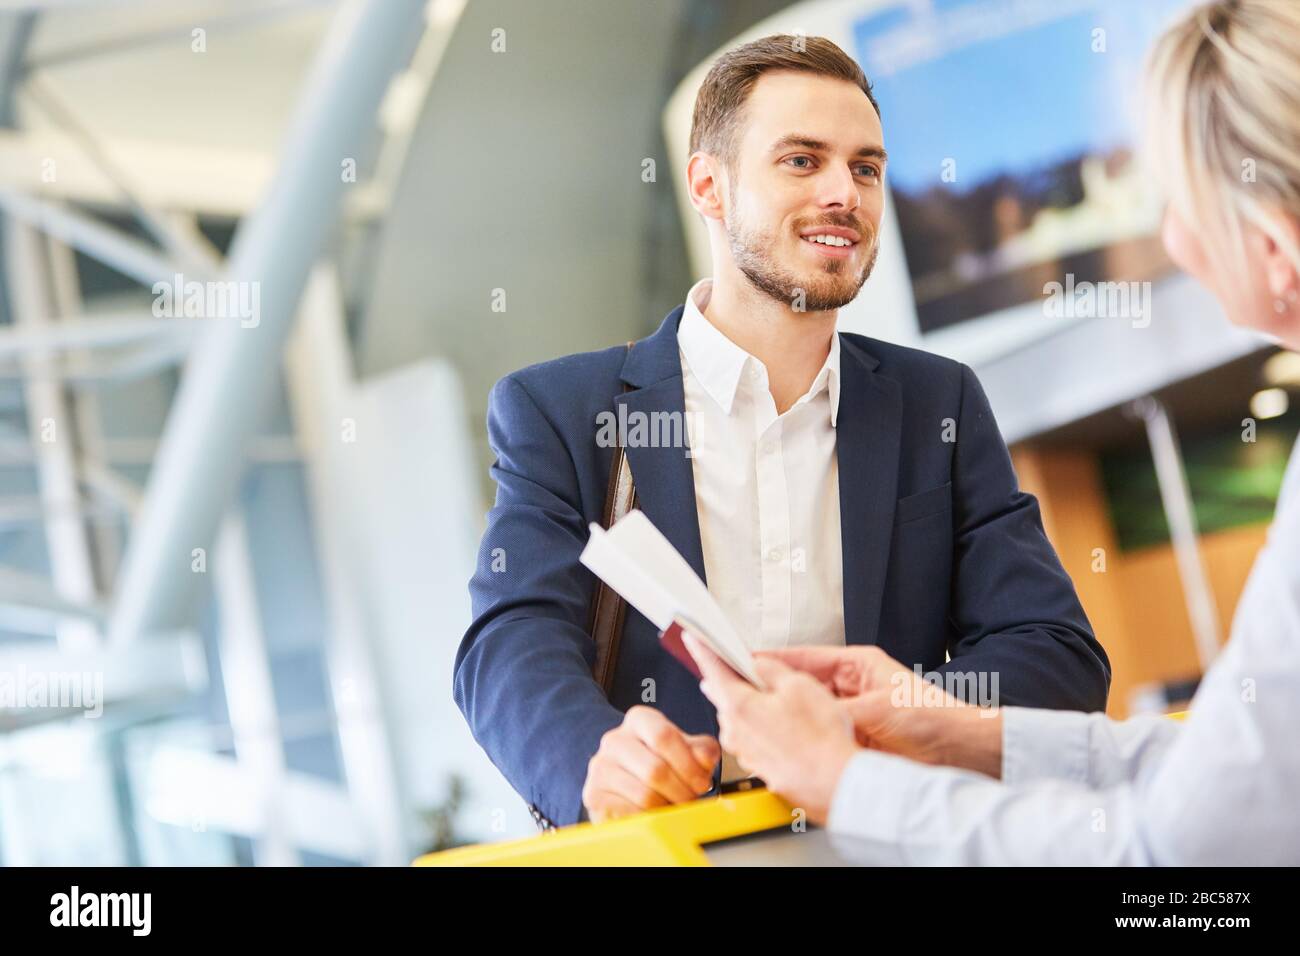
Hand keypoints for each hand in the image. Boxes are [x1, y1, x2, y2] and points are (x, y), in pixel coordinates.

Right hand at [582, 705, 719, 822]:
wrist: (628, 787)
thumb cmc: (663, 765)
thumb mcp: (687, 753)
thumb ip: (702, 751)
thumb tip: (706, 758)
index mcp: (639, 720)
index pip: (663, 736)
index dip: (688, 764)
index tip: (702, 783)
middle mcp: (614, 740)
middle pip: (656, 770)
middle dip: (682, 791)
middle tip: (691, 800)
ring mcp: (600, 767)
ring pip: (644, 796)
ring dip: (667, 808)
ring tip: (674, 807)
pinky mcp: (593, 795)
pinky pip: (629, 813)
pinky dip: (648, 820)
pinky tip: (653, 815)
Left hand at [686, 636, 859, 824]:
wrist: (835, 783)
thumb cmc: (821, 739)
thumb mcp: (799, 686)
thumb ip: (772, 670)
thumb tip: (757, 663)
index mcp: (739, 706)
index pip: (712, 669)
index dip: (702, 650)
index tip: (692, 639)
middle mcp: (734, 731)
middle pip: (724, 695)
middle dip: (733, 680)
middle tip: (753, 671)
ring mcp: (743, 752)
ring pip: (739, 719)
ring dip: (752, 708)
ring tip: (784, 708)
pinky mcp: (756, 767)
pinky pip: (751, 739)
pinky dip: (762, 730)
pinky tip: (787, 731)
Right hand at [759, 645, 1002, 776]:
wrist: (962, 749)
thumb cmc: (933, 716)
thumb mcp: (876, 709)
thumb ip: (835, 710)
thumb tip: (801, 712)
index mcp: (856, 664)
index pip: (803, 658)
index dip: (770, 660)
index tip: (740, 660)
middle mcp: (850, 686)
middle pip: (799, 685)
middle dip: (771, 690)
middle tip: (740, 694)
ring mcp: (851, 712)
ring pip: (806, 711)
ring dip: (787, 716)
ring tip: (758, 719)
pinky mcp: (854, 737)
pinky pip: (820, 734)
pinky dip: (803, 738)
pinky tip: (786, 742)